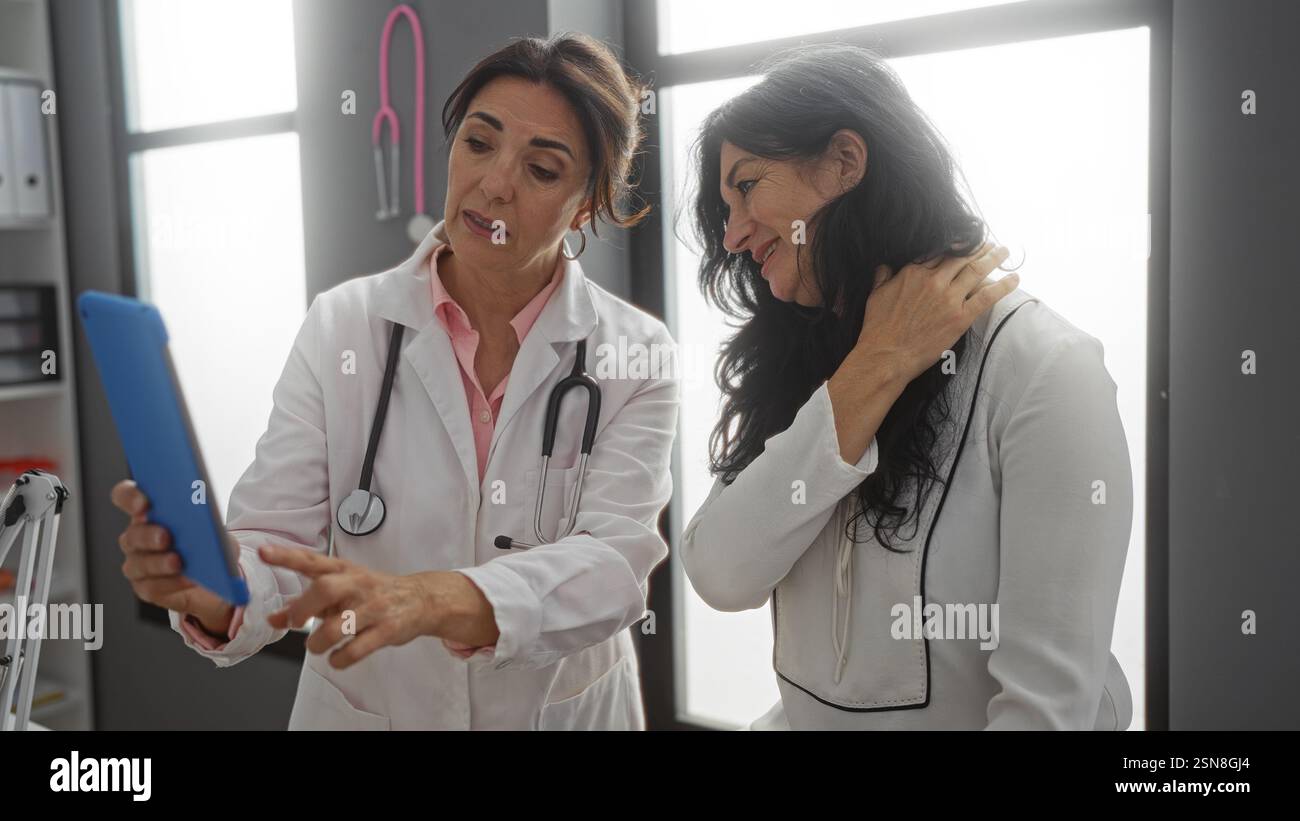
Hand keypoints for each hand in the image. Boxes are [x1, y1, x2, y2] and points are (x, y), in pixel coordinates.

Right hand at [111, 479, 233, 633]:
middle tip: (165, 536)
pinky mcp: (146, 587)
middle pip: (132, 535)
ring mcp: (138, 563)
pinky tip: (189, 579)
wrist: (216, 575)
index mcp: (147, 512)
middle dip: (148, 535)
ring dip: (159, 563)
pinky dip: (172, 583)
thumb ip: (208, 522)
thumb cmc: (208, 542)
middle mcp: (136, 537)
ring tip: (178, 562)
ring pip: (139, 564)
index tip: (145, 503)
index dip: (130, 498)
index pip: (125, 496)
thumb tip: (208, 526)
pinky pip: (152, 587)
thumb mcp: (214, 528)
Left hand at [260, 545, 496, 668]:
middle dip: (302, 608)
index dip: (286, 556)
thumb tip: (274, 617)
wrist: (421, 600)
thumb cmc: (373, 593)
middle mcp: (358, 584)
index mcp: (344, 570)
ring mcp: (374, 607)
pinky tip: (338, 657)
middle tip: (295, 622)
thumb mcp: (342, 590)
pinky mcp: (387, 630)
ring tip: (317, 647)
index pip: (312, 560)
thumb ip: (307, 603)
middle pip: (324, 588)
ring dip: (318, 643)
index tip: (263, 553)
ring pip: (338, 627)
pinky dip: (340, 659)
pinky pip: (357, 649)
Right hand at [856, 242, 1017, 385]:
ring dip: (994, 258)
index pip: (940, 251)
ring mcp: (949, 298)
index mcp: (914, 272)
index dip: (956, 245)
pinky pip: (987, 297)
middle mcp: (934, 281)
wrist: (887, 356)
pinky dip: (1003, 286)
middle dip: (979, 247)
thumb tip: (885, 265)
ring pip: (977, 271)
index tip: (964, 242)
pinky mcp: (960, 317)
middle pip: (962, 256)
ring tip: (1003, 252)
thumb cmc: (878, 328)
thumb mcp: (876, 295)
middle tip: (990, 243)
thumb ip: (883, 276)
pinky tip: (1014, 279)